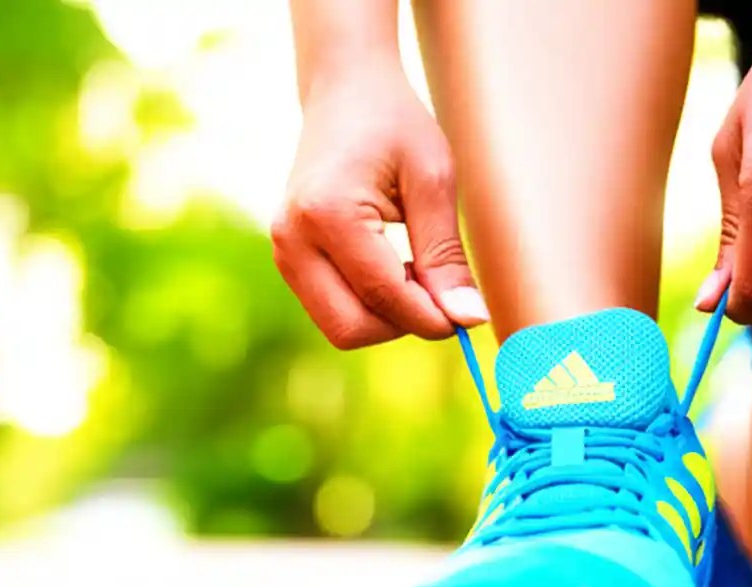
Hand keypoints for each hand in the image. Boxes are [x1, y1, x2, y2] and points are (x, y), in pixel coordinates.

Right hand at [271, 68, 486, 349]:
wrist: (344, 93)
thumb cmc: (394, 125)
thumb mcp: (433, 181)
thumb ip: (446, 256)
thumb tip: (468, 320)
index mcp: (327, 214)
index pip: (384, 295)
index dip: (432, 318)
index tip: (468, 316)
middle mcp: (293, 239)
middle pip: (352, 328)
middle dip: (403, 323)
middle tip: (439, 289)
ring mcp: (283, 252)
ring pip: (340, 327)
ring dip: (386, 317)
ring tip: (414, 270)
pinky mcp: (287, 259)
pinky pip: (331, 310)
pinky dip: (368, 305)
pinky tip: (391, 268)